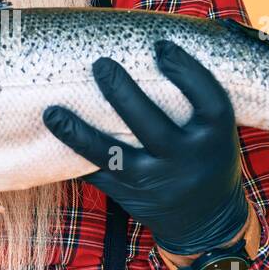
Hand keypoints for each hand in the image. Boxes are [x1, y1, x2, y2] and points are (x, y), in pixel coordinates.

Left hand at [43, 39, 248, 256]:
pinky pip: (97, 176)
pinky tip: (51, 140)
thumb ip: (194, 101)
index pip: (206, 99)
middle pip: (150, 125)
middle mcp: (186, 160)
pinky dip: (74, 158)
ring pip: (113, 156)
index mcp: (215, 138)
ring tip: (52, 112)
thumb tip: (160, 48)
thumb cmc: (209, 160)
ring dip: (78, 134)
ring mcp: (156, 182)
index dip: (186, 71)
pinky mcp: (131, 197)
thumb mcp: (217, 133)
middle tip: (100, 64)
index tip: (161, 47)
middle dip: (122, 93)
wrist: (208, 223)